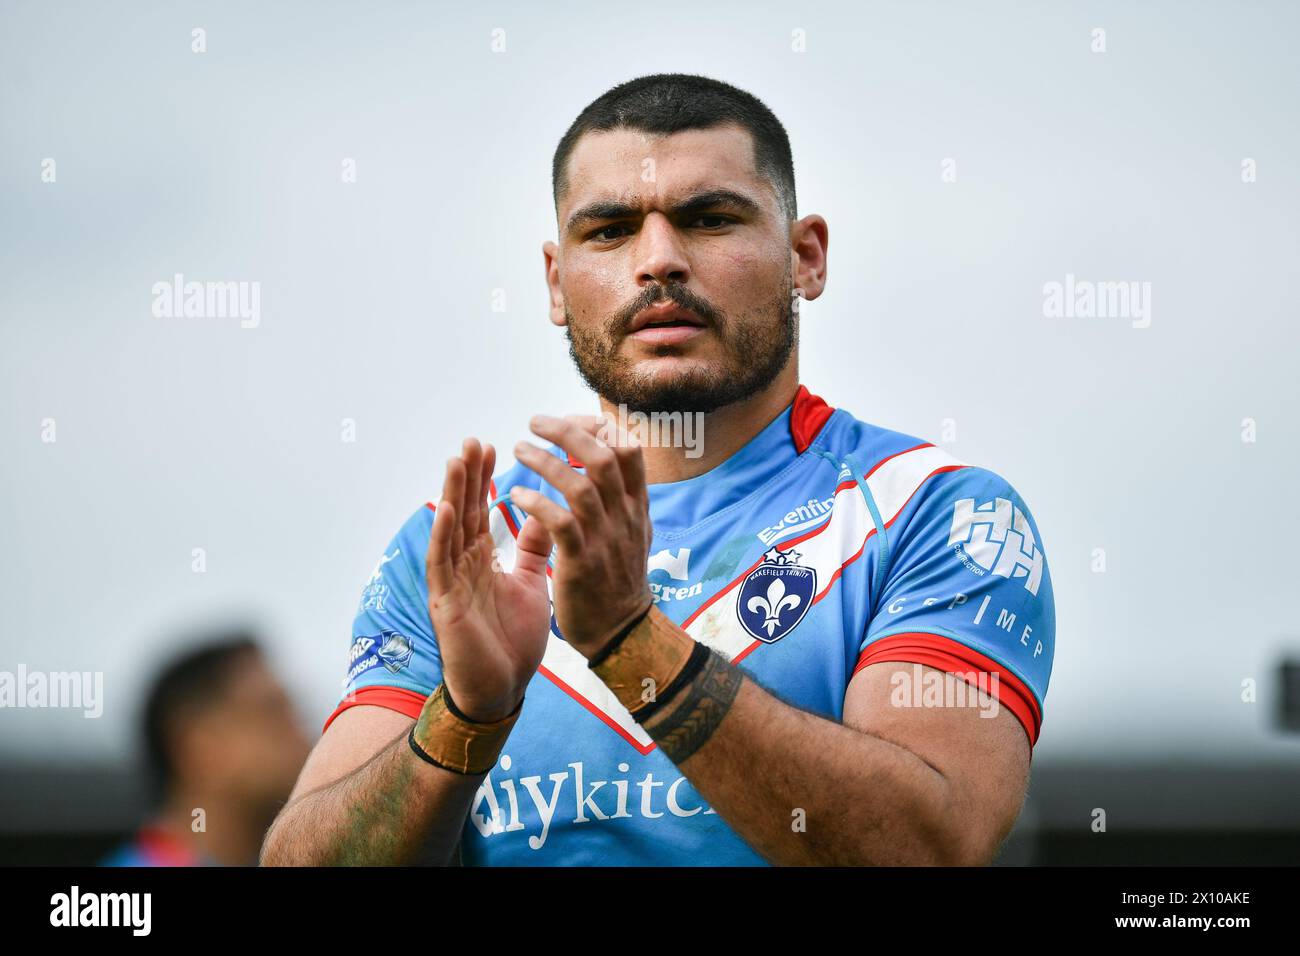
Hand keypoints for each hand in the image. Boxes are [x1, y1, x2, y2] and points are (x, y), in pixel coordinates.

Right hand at [425, 438, 552, 721]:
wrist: (502, 690)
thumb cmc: (512, 641)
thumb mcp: (529, 583)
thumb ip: (532, 549)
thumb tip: (543, 513)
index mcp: (483, 561)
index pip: (484, 512)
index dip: (487, 480)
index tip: (495, 447)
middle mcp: (463, 566)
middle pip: (465, 513)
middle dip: (468, 476)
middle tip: (473, 440)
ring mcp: (451, 583)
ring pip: (450, 531)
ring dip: (453, 494)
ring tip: (457, 459)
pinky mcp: (446, 604)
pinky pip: (443, 564)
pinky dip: (444, 535)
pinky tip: (448, 508)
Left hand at [508, 415, 653, 657]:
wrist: (621, 632)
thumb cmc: (619, 580)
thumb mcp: (632, 532)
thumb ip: (621, 497)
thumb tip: (607, 459)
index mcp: (636, 506)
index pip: (629, 449)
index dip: (599, 426)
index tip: (572, 420)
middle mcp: (624, 517)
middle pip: (603, 458)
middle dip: (567, 432)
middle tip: (535, 422)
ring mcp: (605, 539)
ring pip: (581, 486)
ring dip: (545, 462)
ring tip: (519, 449)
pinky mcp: (582, 563)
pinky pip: (560, 523)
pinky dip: (537, 503)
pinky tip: (517, 495)